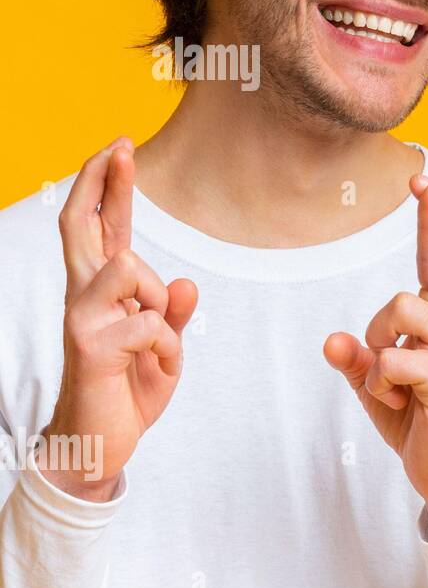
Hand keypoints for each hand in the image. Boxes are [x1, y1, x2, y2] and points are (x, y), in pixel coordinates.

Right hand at [42, 137, 198, 500]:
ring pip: (133, 271)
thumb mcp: (163, 347)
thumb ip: (173, 315)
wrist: (101, 443)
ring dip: (160, 306)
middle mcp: (82, 296)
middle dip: (102, 182)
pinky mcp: (90, 344)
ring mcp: (81, 318)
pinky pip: (152, 323)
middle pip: (83, 225)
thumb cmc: (128, 389)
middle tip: (120, 144)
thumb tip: (184, 283)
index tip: (120, 146)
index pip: (99, 228)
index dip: (106, 186)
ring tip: (155, 345)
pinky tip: (152, 368)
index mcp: (101, 292)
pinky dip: (167, 348)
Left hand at [323, 175, 427, 536]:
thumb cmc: (422, 423)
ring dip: (379, 338)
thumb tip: (333, 341)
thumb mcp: (380, 385)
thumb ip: (359, 359)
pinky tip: (396, 400)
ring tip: (387, 377)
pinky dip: (379, 381)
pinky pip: (392, 358)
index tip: (426, 181)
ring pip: (400, 306)